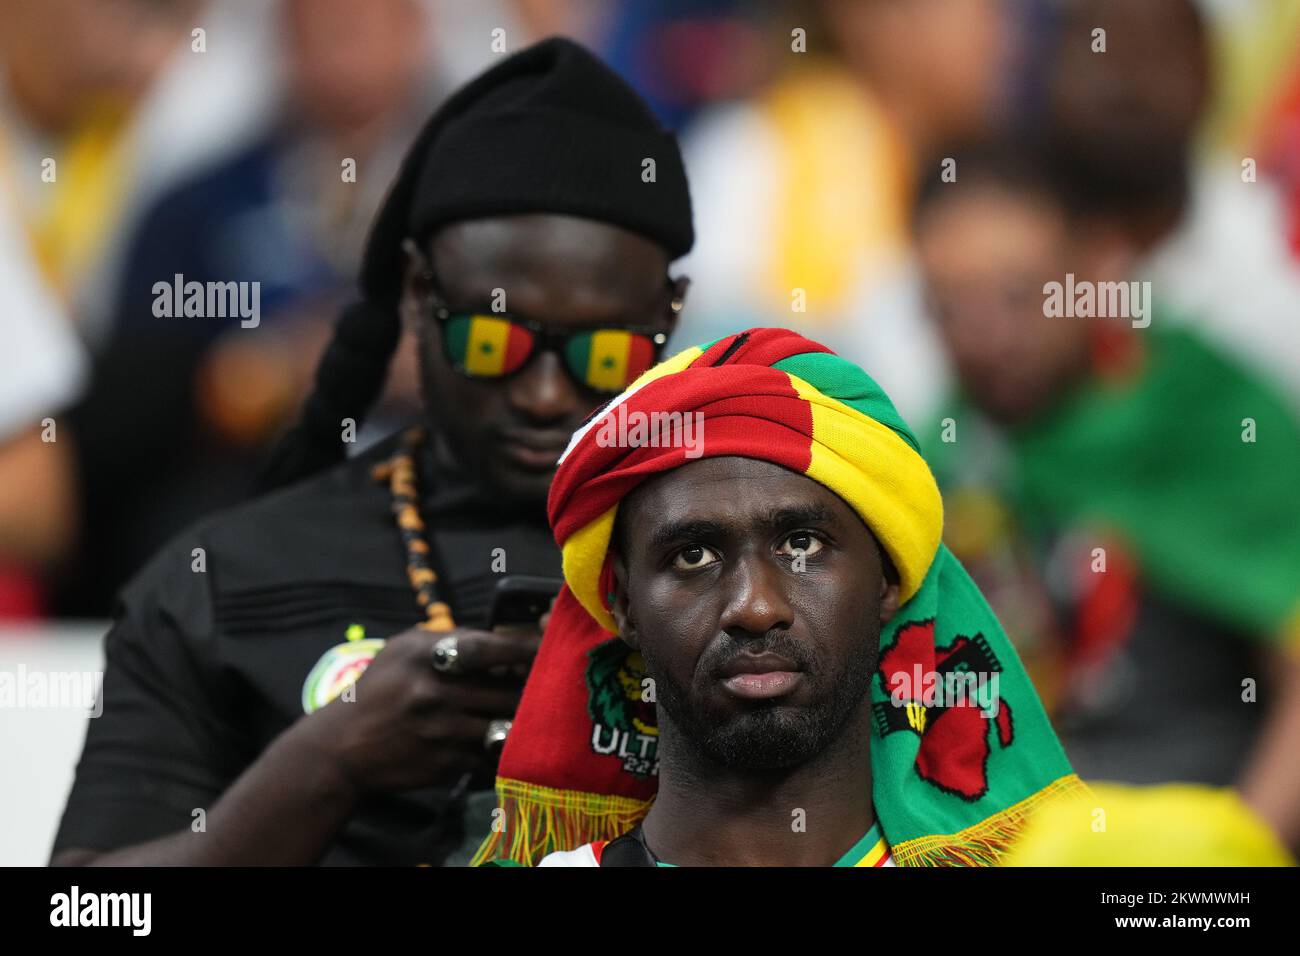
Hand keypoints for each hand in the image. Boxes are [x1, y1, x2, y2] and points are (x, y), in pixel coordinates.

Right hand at [293, 624, 540, 796]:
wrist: (342, 747)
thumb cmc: (380, 689)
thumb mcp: (404, 649)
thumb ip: (453, 639)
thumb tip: (507, 637)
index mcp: (429, 655)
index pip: (494, 648)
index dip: (529, 648)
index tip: (551, 648)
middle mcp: (437, 691)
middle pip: (510, 689)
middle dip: (535, 688)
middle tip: (551, 685)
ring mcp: (443, 730)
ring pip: (508, 724)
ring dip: (524, 720)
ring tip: (534, 713)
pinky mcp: (448, 763)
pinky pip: (492, 753)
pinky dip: (503, 747)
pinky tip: (504, 740)